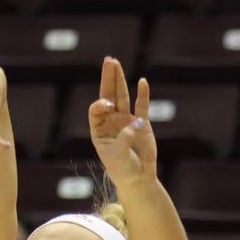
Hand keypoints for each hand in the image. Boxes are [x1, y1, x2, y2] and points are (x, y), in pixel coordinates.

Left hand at [86, 55, 158, 187]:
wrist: (138, 178)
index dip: (100, 104)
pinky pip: (142, 106)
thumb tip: (137, 123)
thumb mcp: (118, 156)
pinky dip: (143, 94)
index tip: (108, 105)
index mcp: (99, 129)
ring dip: (120, 80)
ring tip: (116, 63)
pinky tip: (142, 82)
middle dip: (108, 79)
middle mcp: (111, 121)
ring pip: (122, 96)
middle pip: (108, 95)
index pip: (96, 109)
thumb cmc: (122, 169)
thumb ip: (124, 139)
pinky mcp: (142, 123)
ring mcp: (126, 120)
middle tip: (109, 61)